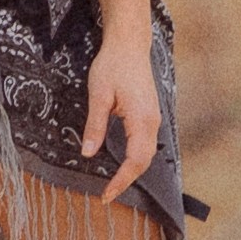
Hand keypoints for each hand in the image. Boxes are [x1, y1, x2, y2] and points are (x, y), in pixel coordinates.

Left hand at [77, 25, 163, 201]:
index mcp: (141, 119)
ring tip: (113, 185)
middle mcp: (152, 122)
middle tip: (107, 195)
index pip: (135, 160)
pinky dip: (135, 159)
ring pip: (147, 154)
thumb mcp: (98, 94)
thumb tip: (87, 153)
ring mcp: (153, 119)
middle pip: (144, 162)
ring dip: (132, 171)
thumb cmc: (113, 65)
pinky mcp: (149, 115)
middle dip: (127, 181)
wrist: (129, 44)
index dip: (121, 180)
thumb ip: (95, 126)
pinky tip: (122, 164)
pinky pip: (145, 144)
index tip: (106, 194)